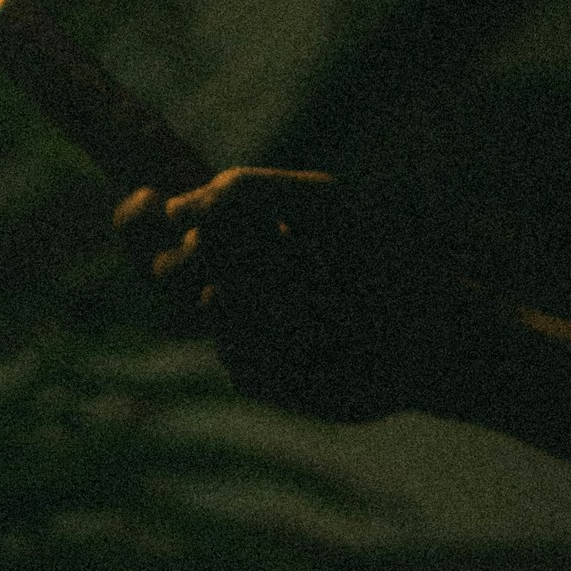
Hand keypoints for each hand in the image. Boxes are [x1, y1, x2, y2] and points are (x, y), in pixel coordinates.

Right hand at [112, 167, 499, 424]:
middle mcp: (227, 288)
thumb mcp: (321, 202)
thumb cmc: (380, 255)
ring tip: (323, 292)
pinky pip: (241, 358)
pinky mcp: (261, 379)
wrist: (434, 327)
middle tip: (240, 246)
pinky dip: (281, 339)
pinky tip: (326, 338)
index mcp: (233, 241)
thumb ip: (247, 190)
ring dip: (264, 292)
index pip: (159, 230)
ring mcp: (239, 337)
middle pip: (166, 273)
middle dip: (195, 254)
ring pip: (212, 310)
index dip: (136, 220)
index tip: (145, 197)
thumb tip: (177, 209)